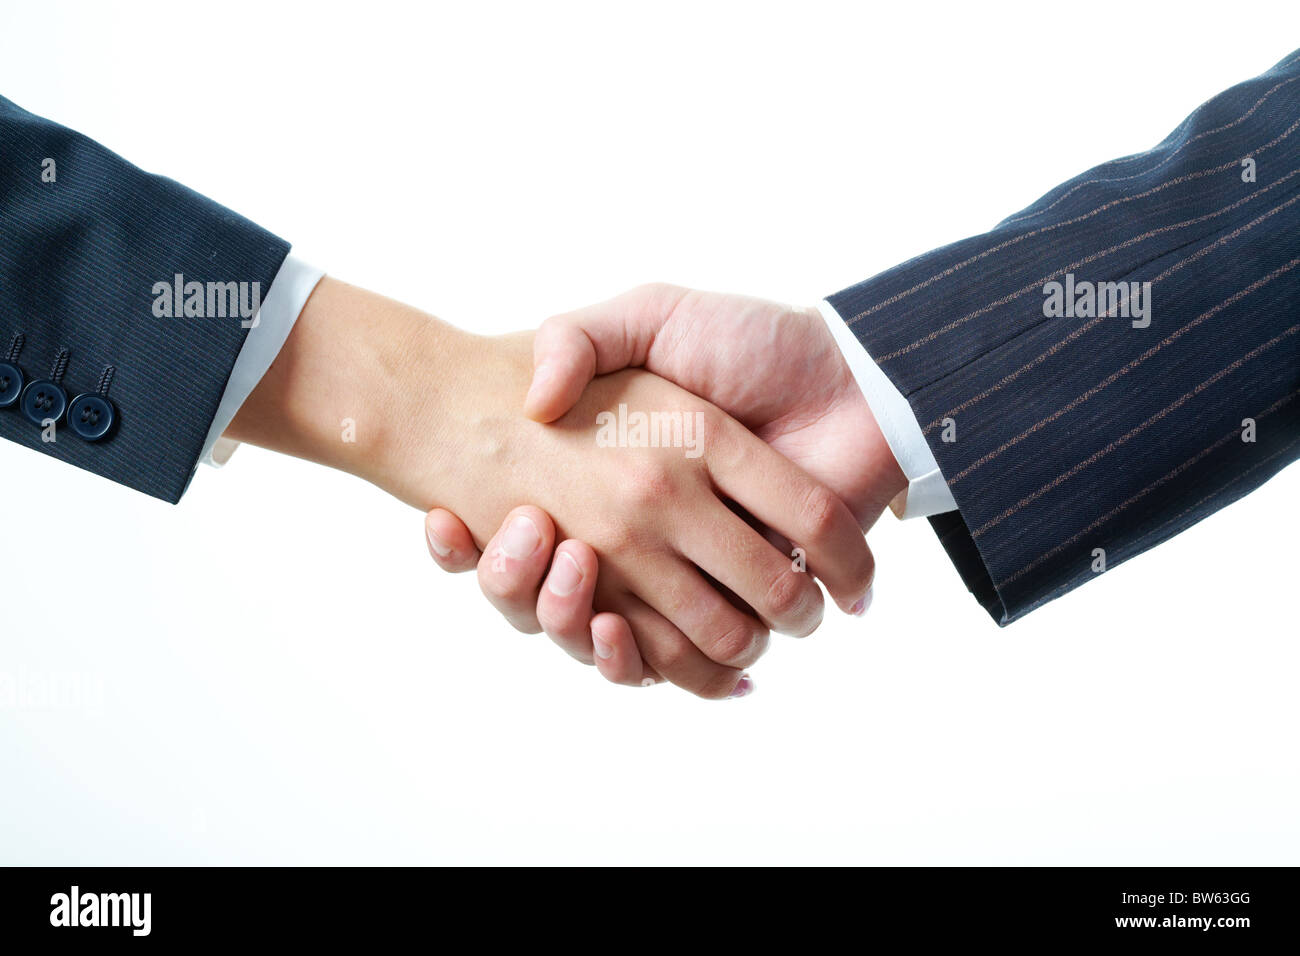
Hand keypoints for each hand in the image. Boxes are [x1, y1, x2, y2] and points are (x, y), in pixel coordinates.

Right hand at [229, 279, 874, 698]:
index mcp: (611, 475)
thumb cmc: (752, 339)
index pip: (519, 528)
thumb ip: (578, 338)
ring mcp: (686, 569)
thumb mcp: (651, 316)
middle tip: (517, 536)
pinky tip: (610, 627)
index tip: (444, 521)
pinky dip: (635, 661)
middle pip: (546, 590)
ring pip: (597, 632)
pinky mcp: (736, 601)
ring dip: (561, 620)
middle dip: (512, 581)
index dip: (473, 542)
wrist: (850, 373)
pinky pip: (671, 658)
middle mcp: (639, 530)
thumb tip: (529, 402)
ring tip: (562, 568)